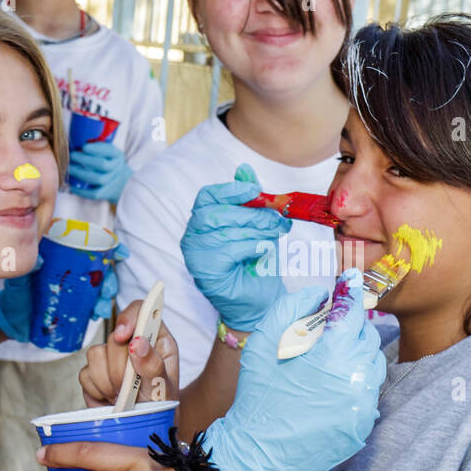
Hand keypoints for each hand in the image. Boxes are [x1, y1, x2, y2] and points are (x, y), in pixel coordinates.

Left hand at [0, 243, 124, 343]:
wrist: (12, 320)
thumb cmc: (14, 297)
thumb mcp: (18, 281)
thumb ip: (25, 271)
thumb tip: (37, 261)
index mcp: (62, 256)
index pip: (89, 245)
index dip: (110, 247)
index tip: (121, 254)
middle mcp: (72, 269)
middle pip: (100, 268)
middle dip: (111, 279)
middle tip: (108, 290)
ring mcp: (75, 288)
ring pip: (99, 288)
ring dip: (105, 298)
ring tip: (100, 309)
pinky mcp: (75, 305)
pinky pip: (92, 305)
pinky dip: (98, 310)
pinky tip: (95, 315)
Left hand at [68, 141, 132, 202]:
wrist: (122, 181)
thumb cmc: (109, 162)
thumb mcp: (109, 152)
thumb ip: (97, 146)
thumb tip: (77, 141)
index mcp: (117, 155)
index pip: (110, 151)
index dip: (97, 149)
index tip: (84, 146)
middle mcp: (117, 168)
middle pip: (102, 165)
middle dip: (85, 159)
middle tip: (72, 156)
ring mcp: (112, 181)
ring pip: (98, 179)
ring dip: (81, 173)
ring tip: (69, 169)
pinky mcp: (107, 193)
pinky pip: (95, 193)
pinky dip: (82, 191)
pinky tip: (72, 187)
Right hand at [80, 298, 179, 405]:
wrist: (145, 426)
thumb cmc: (160, 403)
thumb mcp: (163, 387)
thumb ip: (153, 365)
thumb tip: (137, 343)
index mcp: (155, 339)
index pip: (140, 311)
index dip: (128, 318)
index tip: (123, 336)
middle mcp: (131, 342)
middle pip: (113, 338)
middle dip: (119, 368)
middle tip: (130, 388)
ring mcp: (109, 356)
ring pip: (94, 354)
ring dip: (108, 382)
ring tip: (122, 395)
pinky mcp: (93, 373)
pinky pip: (85, 375)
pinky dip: (98, 391)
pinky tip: (111, 399)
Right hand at [181, 164, 291, 330]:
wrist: (261, 301)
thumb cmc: (256, 262)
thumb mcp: (257, 225)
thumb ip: (249, 200)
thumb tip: (244, 169)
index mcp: (203, 220)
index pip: (207, 196)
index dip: (230, 190)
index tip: (256, 190)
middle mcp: (193, 235)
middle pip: (217, 212)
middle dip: (251, 213)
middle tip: (277, 219)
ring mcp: (195, 254)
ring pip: (224, 231)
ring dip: (256, 230)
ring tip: (276, 234)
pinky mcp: (204, 271)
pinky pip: (228, 250)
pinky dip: (250, 246)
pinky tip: (262, 250)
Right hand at [203, 269, 385, 470]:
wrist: (258, 453)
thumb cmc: (258, 393)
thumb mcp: (265, 341)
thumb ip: (294, 306)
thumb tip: (323, 293)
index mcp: (335, 354)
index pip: (353, 312)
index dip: (349, 294)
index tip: (348, 282)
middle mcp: (357, 378)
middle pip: (367, 338)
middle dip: (350, 329)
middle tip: (329, 330)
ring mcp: (363, 405)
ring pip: (372, 365)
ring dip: (355, 356)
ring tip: (328, 361)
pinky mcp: (362, 426)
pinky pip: (367, 393)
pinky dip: (353, 384)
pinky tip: (329, 388)